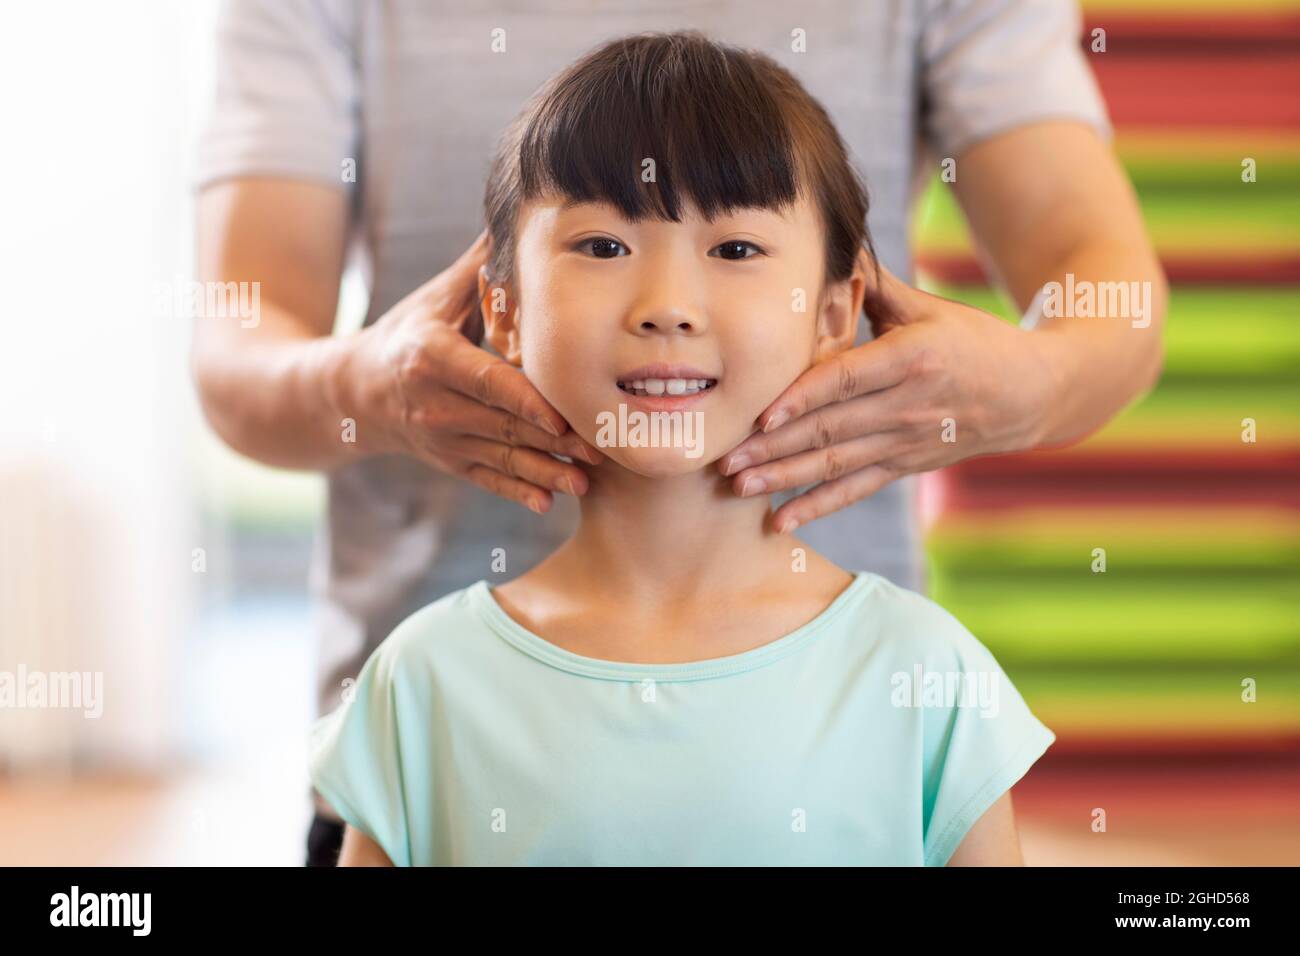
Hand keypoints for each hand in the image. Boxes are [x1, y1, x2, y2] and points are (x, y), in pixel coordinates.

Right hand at [337, 229, 602, 512]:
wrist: (354, 392)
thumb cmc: (407, 333)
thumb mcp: (436, 298)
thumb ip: (480, 268)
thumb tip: (522, 217)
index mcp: (432, 357)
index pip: (487, 382)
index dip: (526, 402)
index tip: (563, 417)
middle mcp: (433, 403)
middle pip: (501, 424)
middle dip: (552, 441)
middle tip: (601, 447)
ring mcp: (440, 438)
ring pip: (499, 457)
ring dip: (544, 472)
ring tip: (585, 481)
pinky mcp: (447, 461)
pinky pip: (485, 479)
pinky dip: (517, 492)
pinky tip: (548, 502)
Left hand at [717, 260, 1054, 531]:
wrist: (1032, 392)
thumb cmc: (972, 341)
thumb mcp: (929, 308)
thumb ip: (876, 286)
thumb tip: (834, 245)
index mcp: (910, 359)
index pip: (845, 381)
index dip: (802, 400)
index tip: (761, 416)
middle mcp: (907, 405)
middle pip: (831, 429)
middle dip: (774, 448)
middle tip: (725, 460)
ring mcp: (905, 442)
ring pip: (836, 463)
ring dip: (785, 479)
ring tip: (739, 488)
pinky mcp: (904, 466)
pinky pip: (855, 490)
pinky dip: (818, 507)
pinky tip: (782, 522)